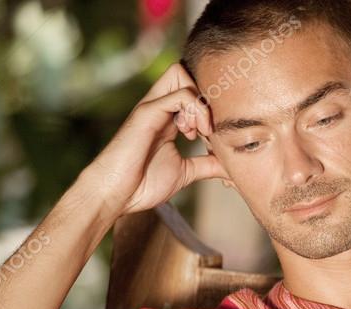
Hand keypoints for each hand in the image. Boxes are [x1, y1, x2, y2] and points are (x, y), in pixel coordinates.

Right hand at [83, 62, 230, 216]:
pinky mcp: (147, 112)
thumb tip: (233, 167)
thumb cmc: (144, 184)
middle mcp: (160, 107)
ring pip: (181, 74)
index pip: (193, 90)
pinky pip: (178, 94)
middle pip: (184, 72)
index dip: (211, 107)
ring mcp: (152, 107)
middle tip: (209, 129)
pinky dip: (195, 110)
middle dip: (205, 95)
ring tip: (202, 132)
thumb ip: (208, 165)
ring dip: (200, 102)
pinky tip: (193, 134)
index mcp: (168, 117)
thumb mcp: (186, 172)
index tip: (215, 137)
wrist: (117, 195)